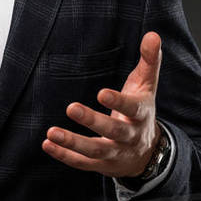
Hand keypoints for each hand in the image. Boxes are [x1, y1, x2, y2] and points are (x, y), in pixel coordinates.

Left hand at [42, 31, 162, 177]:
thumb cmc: (141, 111)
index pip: (132, 109)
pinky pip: (82, 163)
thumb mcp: (147, 86)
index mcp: (141, 114)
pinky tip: (47, 144)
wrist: (146, 153)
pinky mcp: (101, 165)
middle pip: (112, 131)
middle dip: (92, 121)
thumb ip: (149, 60)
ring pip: (94, 151)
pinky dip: (64, 155)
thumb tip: (153, 34)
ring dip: (72, 142)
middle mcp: (129, 136)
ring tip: (52, 132)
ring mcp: (115, 153)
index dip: (118, 102)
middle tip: (71, 108)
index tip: (102, 93)